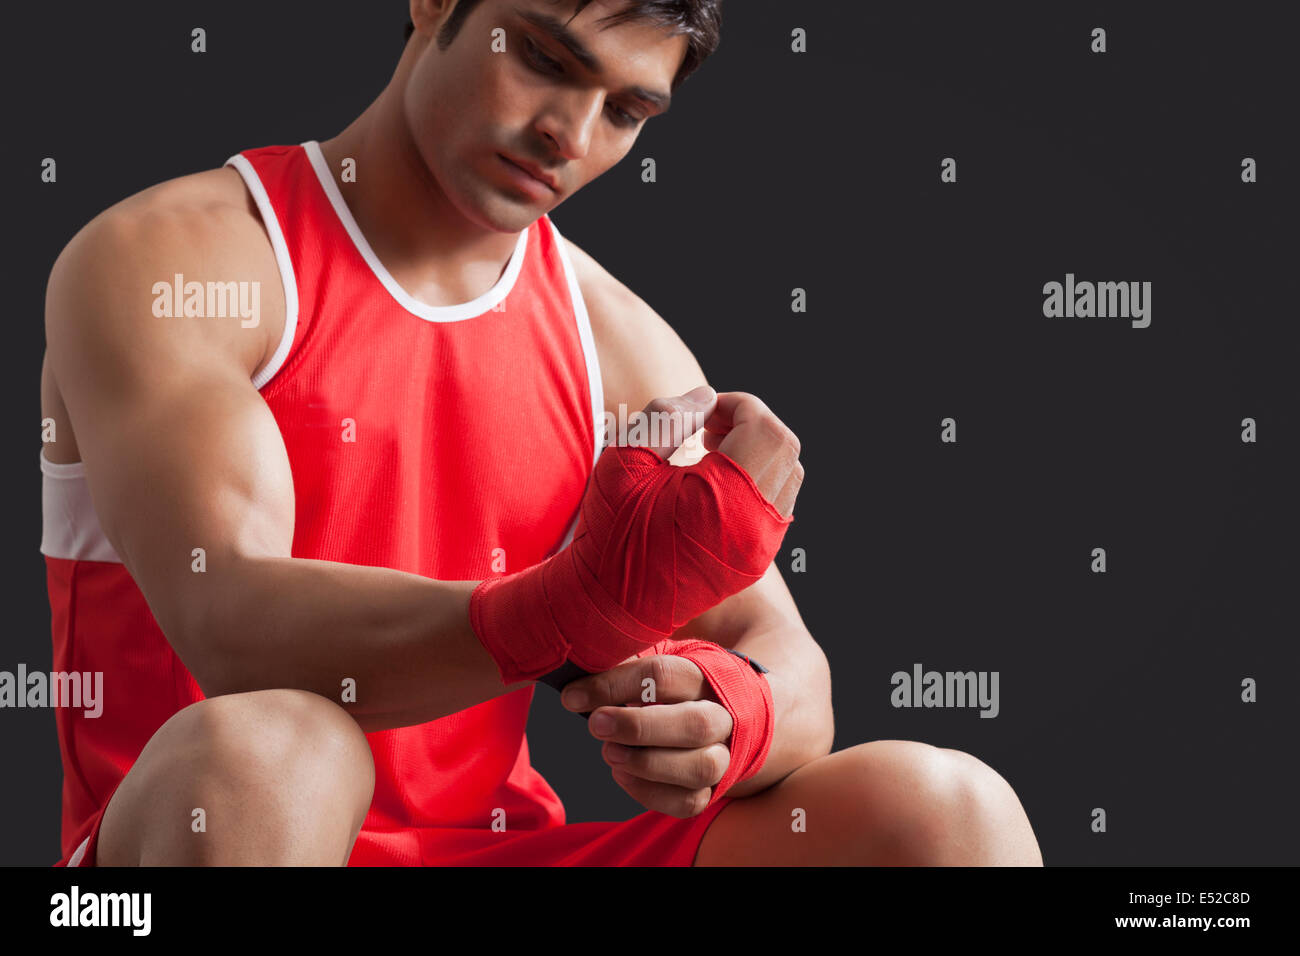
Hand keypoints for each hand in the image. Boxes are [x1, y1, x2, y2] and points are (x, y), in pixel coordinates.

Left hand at [561, 653, 733, 818]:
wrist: (715, 713)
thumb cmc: (670, 688)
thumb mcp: (649, 668)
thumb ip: (619, 671)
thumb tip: (576, 688)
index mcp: (702, 676)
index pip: (664, 676)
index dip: (615, 685)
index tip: (573, 697)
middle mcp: (721, 716)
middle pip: (694, 724)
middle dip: (639, 727)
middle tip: (596, 726)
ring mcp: (723, 755)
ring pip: (701, 767)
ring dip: (648, 764)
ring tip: (609, 753)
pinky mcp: (713, 789)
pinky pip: (689, 801)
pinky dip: (650, 792)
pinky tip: (622, 774)